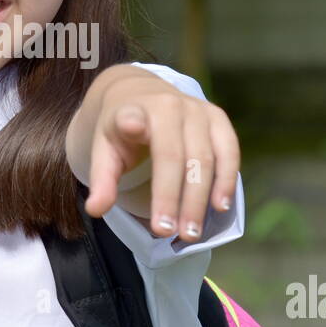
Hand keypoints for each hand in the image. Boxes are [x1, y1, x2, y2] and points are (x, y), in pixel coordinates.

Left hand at [67, 66, 239, 241]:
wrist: (142, 93)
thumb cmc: (122, 128)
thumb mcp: (104, 148)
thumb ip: (102, 178)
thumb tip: (96, 210)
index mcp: (134, 108)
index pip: (132, 119)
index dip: (133, 122)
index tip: (131, 126)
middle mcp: (169, 104)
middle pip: (174, 156)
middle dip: (172, 198)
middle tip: (166, 232)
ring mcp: (198, 109)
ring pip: (205, 158)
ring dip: (200, 199)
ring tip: (191, 232)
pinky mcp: (218, 116)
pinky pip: (229, 150)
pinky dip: (227, 180)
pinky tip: (220, 206)